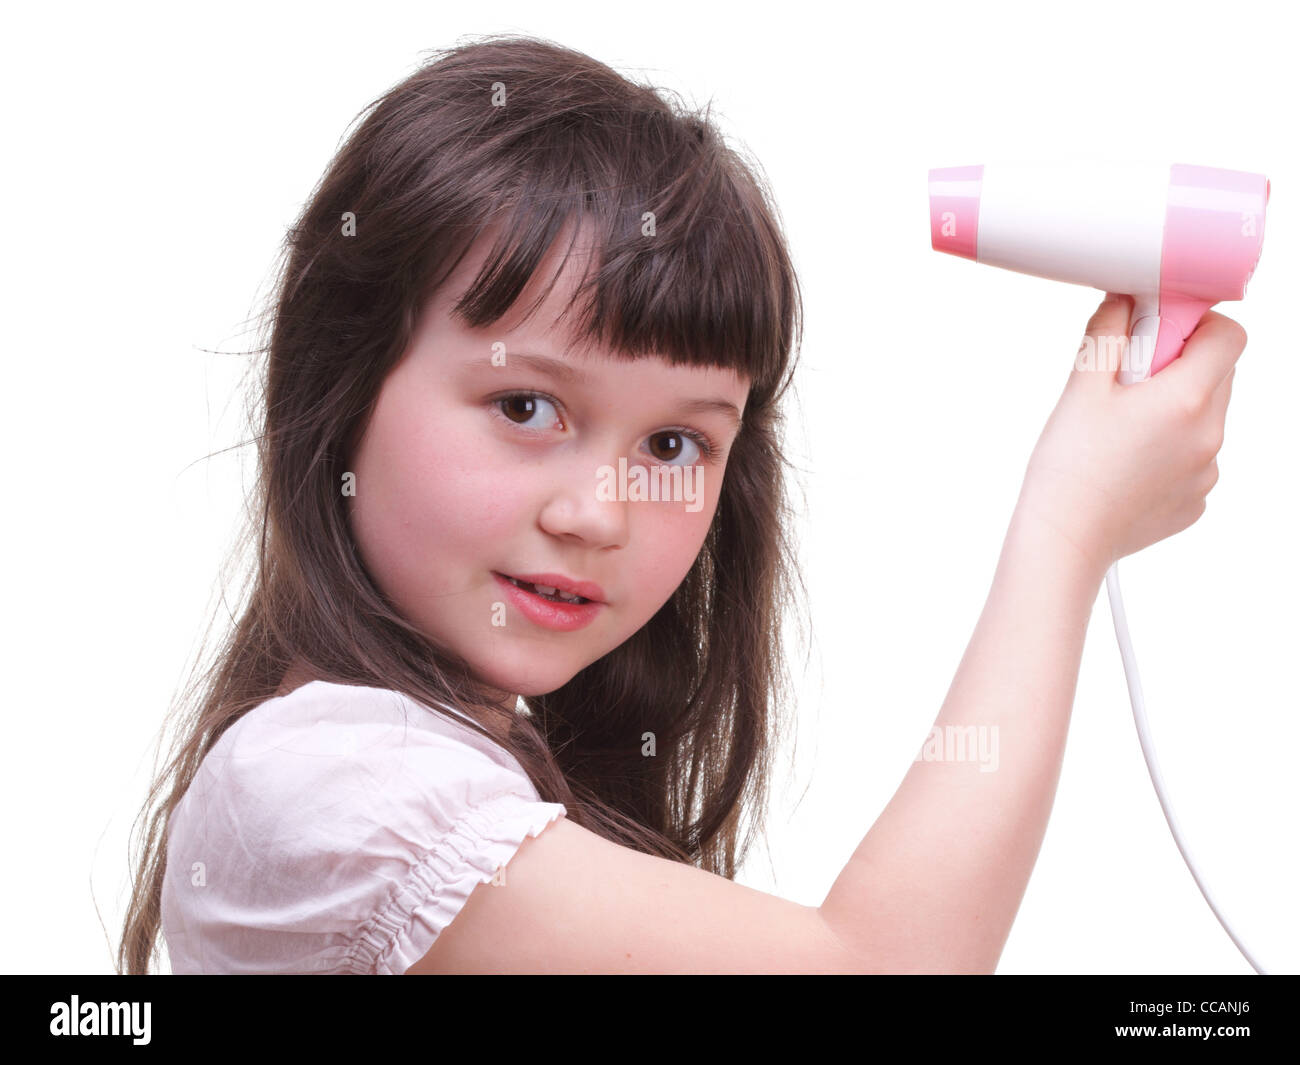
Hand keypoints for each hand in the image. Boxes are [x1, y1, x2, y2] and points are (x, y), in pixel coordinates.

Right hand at [1016, 293, 1245, 574]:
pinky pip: (1193, 456)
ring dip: (1171, 408)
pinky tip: (1125, 462)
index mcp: (1187, 399)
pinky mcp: (1196, 498)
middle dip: (1177, 364)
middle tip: (1126, 381)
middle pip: (1218, 373)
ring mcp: (1207, 471)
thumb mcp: (1081, 387)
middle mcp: (1209, 434)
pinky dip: (1167, 448)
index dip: (1193, 324)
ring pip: (1204, 416)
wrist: (1065, 540)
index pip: (1227, 334)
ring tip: (1119, 430)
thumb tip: (1124, 302)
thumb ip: (1108, 334)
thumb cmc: (1068, 470)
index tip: (1154, 333)